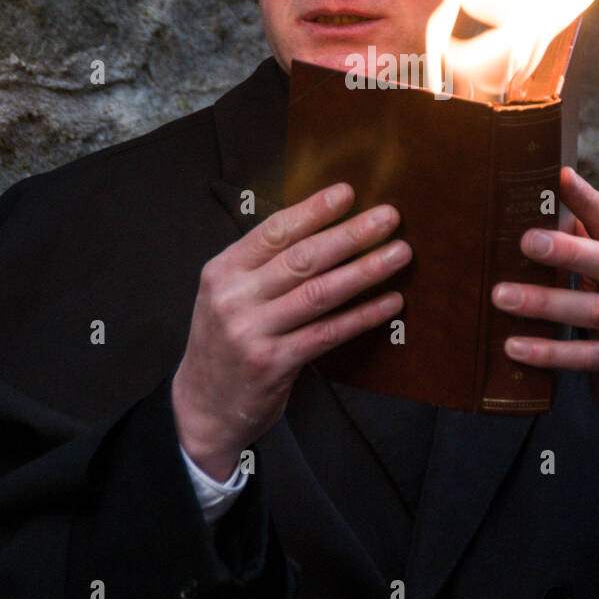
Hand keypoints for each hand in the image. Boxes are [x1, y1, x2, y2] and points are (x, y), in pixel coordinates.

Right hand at [171, 183, 409, 479]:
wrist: (200, 406)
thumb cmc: (225, 341)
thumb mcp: (228, 294)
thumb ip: (263, 265)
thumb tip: (322, 227)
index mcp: (223, 271)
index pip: (273, 232)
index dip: (313, 211)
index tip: (347, 193)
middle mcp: (235, 298)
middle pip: (302, 259)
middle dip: (350, 234)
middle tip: (388, 217)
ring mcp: (253, 332)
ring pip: (319, 294)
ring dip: (365, 271)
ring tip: (398, 254)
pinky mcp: (273, 363)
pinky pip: (327, 334)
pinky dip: (362, 316)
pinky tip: (389, 303)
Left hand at [491, 166, 598, 475]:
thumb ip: (582, 236)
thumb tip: (536, 199)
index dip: (585, 197)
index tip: (559, 175)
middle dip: (565, 250)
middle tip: (525, 240)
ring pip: (591, 309)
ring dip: (544, 302)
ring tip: (501, 296)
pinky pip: (583, 355)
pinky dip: (548, 352)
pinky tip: (513, 347)